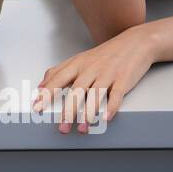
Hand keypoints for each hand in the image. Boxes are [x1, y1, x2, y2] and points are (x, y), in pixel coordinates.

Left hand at [31, 24, 157, 132]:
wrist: (135, 42)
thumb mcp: (79, 59)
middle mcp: (91, 69)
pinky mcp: (124, 79)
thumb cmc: (105, 54)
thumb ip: (59, 71)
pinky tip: (106, 118)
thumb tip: (41, 85)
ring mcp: (108, 74)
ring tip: (82, 128)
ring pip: (95, 95)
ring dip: (89, 113)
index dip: (47, 93)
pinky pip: (116, 95)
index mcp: (78, 64)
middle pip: (76, 90)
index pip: (58, 79)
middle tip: (62, 127)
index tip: (37, 107)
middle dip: (68, 110)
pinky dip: (111, 107)